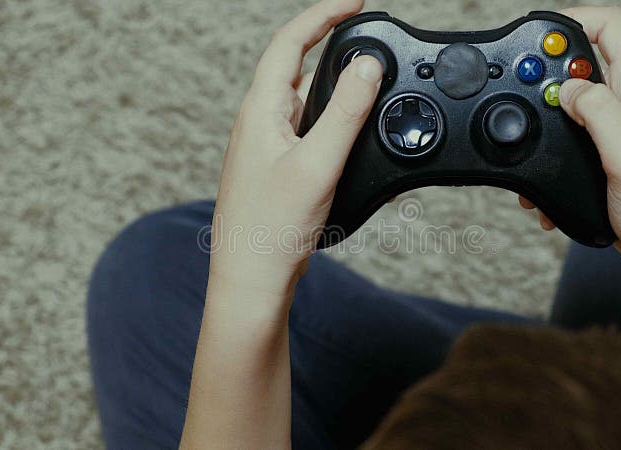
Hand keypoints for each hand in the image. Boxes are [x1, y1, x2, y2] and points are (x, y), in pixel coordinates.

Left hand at [210, 0, 381, 295]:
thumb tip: (365, 66)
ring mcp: (267, 146)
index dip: (323, 14)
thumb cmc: (272, 229)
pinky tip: (352, 139)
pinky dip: (333, 123)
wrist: (251, 280)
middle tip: (368, 35)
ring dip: (335, 88)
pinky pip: (309, 131)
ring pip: (305, 100)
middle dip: (332, 45)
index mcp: (260, 111)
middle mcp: (260, 122)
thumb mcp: (316, 165)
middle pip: (296, 65)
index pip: (289, 41)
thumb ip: (343, 114)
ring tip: (369, 87)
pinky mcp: (278, 168)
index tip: (356, 1)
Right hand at [521, 7, 620, 358]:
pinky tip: (547, 176)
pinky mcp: (610, 147)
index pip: (609, 25)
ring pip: (572, 97)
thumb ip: (600, 113)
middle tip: (527, 102)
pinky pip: (572, 131)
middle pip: (582, 57)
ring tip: (534, 145)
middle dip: (545, 76)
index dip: (569, 20)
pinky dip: (551, 148)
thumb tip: (567, 86)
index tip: (534, 42)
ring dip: (545, 117)